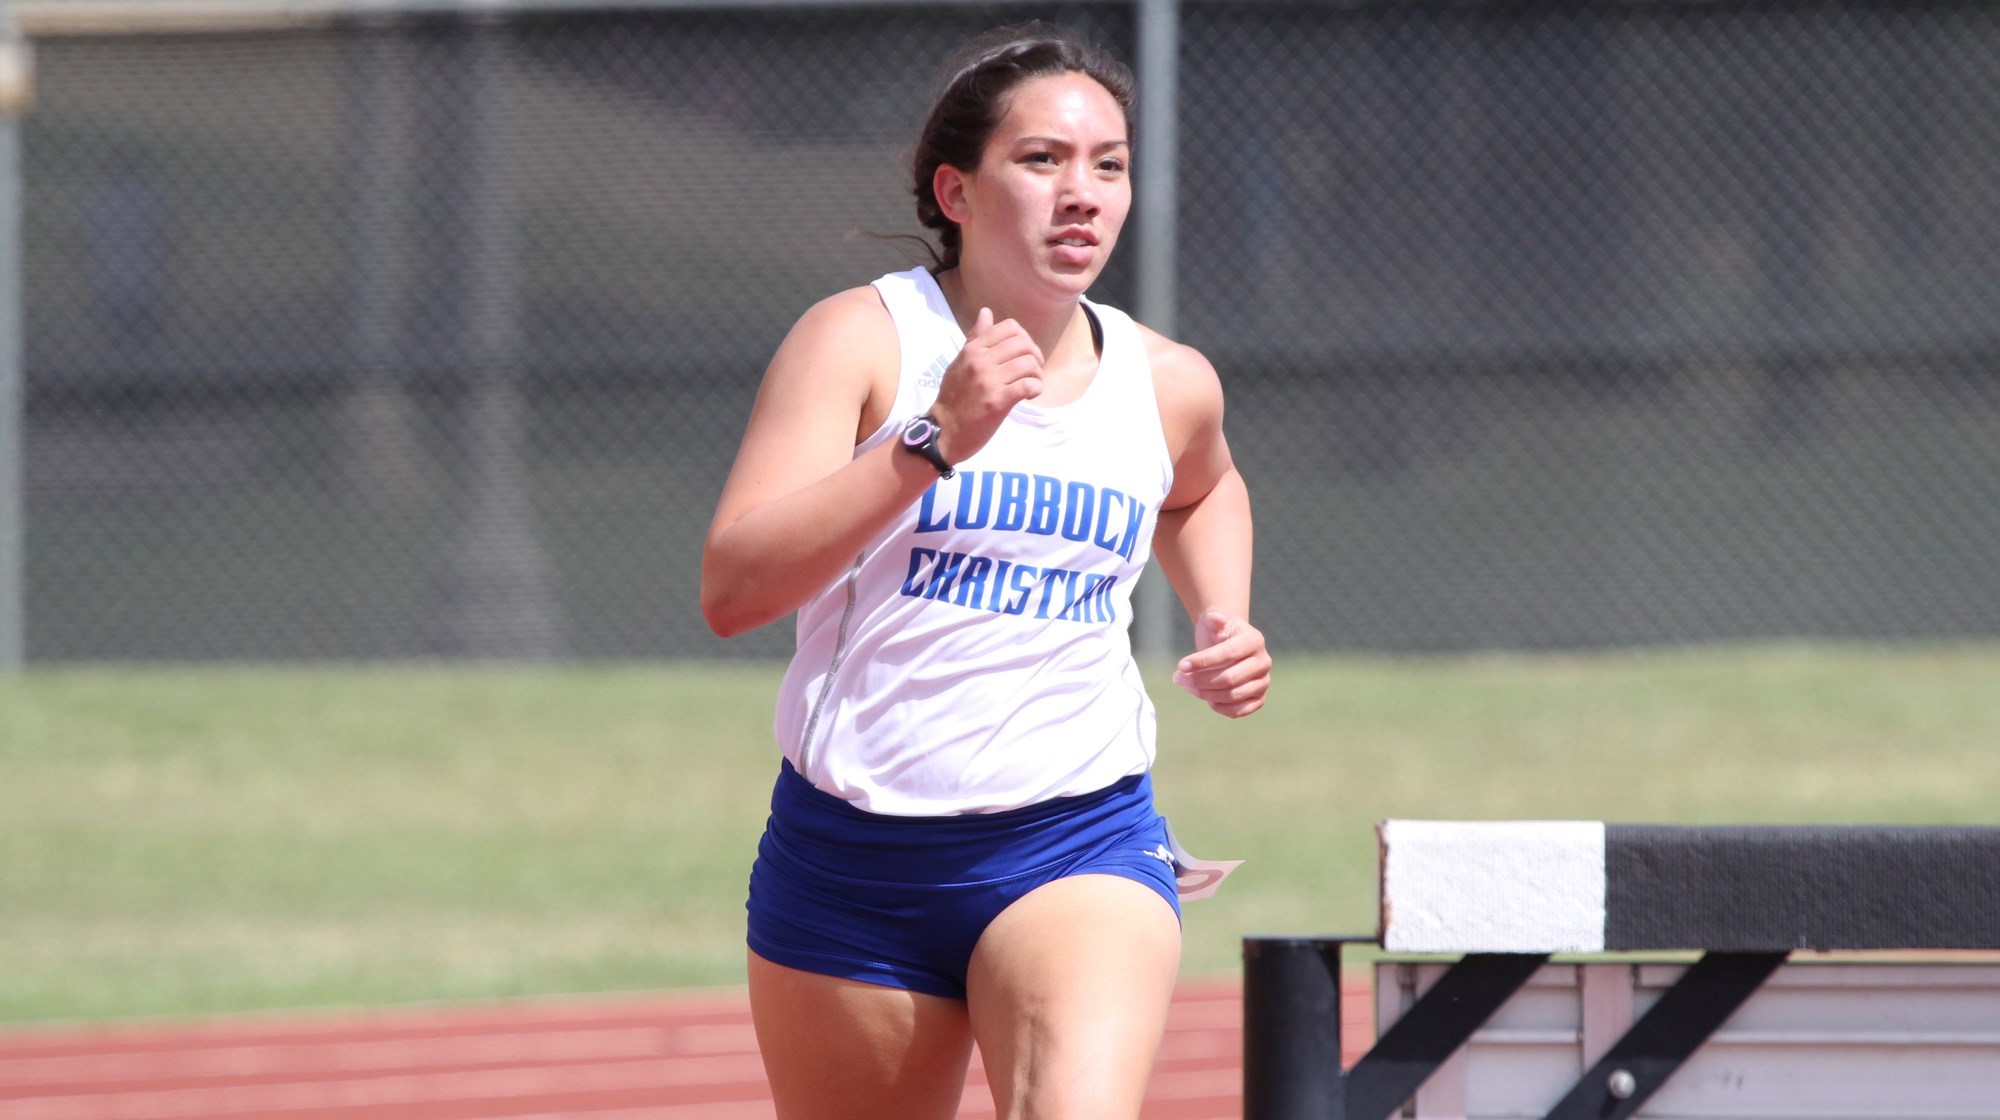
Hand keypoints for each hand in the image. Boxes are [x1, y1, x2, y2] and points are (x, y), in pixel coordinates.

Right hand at [930, 307, 1043, 463]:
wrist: (944, 430)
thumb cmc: (953, 397)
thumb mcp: (960, 362)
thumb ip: (975, 338)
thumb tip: (986, 312)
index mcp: (972, 350)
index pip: (1009, 328)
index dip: (1024, 338)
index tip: (1023, 354)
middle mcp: (980, 361)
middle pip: (1023, 344)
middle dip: (1035, 356)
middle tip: (1033, 370)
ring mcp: (988, 381)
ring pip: (1029, 364)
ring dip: (1037, 374)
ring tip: (1031, 384)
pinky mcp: (996, 402)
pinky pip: (1028, 386)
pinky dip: (1036, 389)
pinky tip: (1030, 395)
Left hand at [1171, 608, 1270, 717]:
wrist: (1227, 644)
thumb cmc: (1218, 632)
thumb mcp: (1213, 621)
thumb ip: (1214, 618)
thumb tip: (1216, 617)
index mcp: (1254, 640)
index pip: (1228, 654)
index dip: (1203, 661)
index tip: (1181, 665)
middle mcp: (1263, 662)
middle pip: (1229, 678)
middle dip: (1199, 680)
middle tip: (1177, 678)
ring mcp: (1263, 682)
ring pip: (1232, 696)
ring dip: (1205, 694)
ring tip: (1186, 685)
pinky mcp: (1258, 699)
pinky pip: (1238, 711)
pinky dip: (1218, 707)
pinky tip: (1203, 696)